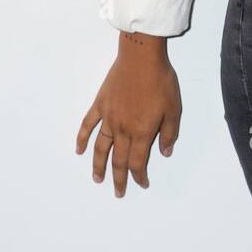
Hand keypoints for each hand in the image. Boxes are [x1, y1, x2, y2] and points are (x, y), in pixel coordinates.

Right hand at [76, 32, 180, 195]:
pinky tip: (78, 150)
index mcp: (142, 132)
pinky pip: (87, 125)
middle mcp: (122, 129)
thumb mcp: (174, 109)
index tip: (141, 183)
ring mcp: (108, 117)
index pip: (138, 162)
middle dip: (119, 179)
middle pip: (118, 160)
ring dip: (98, 165)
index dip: (139, 176)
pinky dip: (82, 139)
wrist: (141, 58)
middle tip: (118, 192)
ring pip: (100, 147)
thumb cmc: (161, 82)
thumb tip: (164, 153)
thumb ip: (169, 133)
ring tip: (97, 179)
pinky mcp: (100, 105)